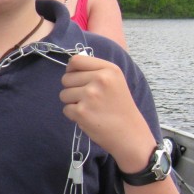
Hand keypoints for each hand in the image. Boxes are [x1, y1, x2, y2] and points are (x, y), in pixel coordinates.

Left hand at [59, 54, 153, 169]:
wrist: (130, 134)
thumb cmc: (120, 107)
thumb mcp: (115, 81)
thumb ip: (95, 71)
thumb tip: (71, 64)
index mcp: (109, 69)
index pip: (76, 60)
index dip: (71, 70)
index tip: (76, 77)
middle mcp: (100, 79)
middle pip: (66, 78)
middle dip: (72, 88)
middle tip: (88, 98)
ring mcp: (90, 95)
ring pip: (63, 94)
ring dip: (72, 102)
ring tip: (90, 108)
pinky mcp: (81, 111)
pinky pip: (66, 109)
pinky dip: (73, 115)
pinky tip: (89, 117)